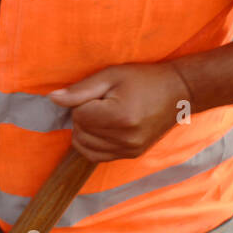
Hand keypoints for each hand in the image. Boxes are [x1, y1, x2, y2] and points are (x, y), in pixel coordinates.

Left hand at [49, 61, 192, 162]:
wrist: (179, 92)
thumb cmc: (144, 79)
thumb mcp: (111, 76)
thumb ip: (80, 90)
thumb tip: (52, 99)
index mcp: (120, 117)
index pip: (79, 115)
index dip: (83, 102)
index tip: (101, 94)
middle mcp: (125, 138)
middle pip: (80, 132)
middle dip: (83, 117)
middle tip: (103, 103)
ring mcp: (129, 150)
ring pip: (84, 147)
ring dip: (86, 131)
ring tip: (104, 115)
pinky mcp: (132, 155)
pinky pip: (97, 156)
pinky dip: (92, 144)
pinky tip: (103, 129)